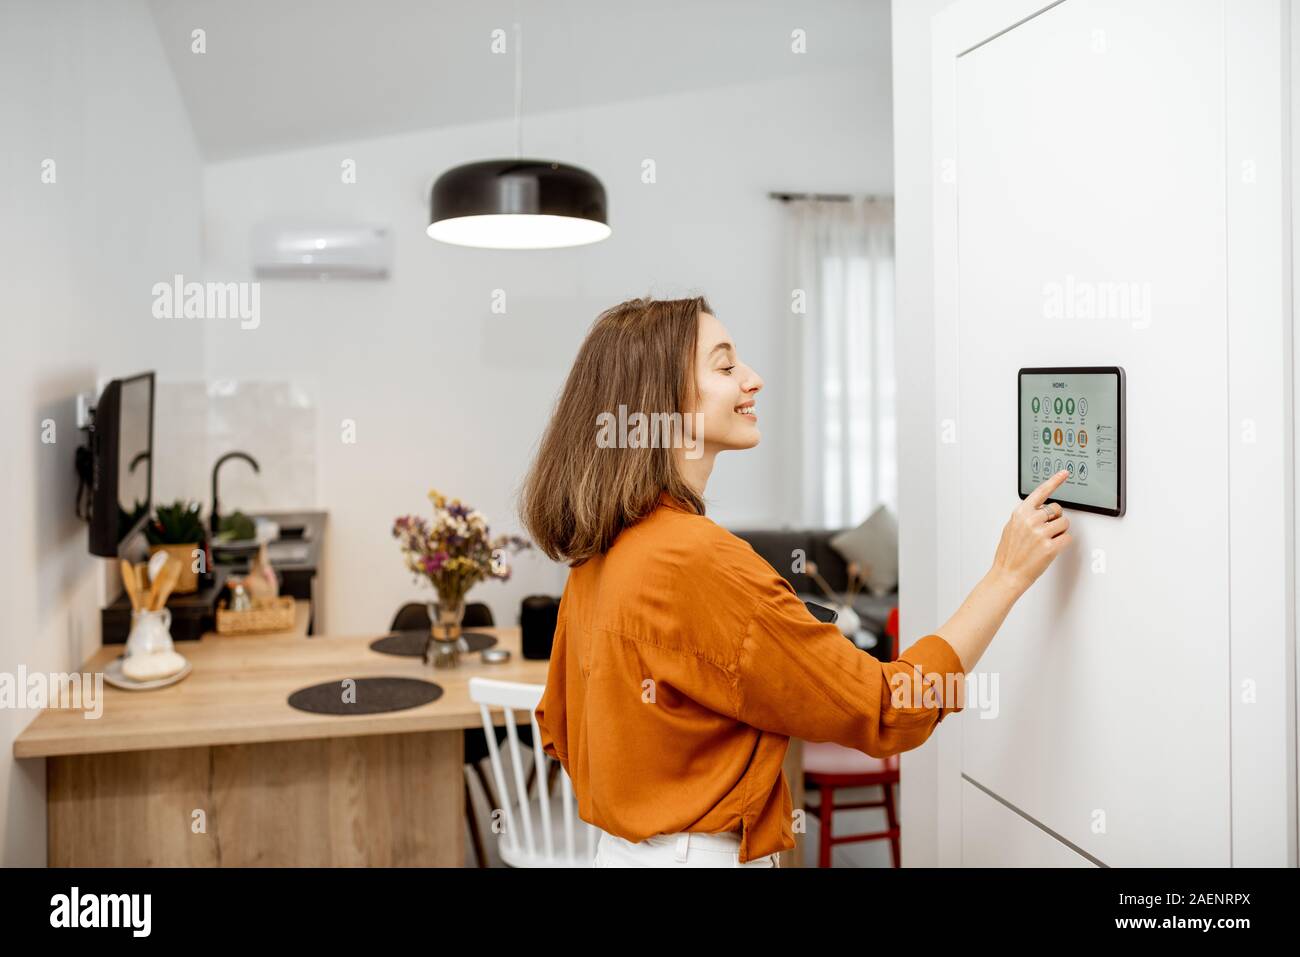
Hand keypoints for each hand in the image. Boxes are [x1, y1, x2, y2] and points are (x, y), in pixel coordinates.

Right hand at [989, 469, 1073, 594]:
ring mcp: (1041, 533)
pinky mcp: (1050, 547)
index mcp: (1021, 513)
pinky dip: (1063, 543)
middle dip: (1055, 518)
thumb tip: (1039, 510)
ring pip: (1064, 523)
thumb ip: (1025, 516)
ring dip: (1060, 531)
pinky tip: (1051, 548)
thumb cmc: (1009, 554)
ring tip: (1047, 541)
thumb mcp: (1011, 528)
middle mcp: (1031, 520)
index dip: (1054, 481)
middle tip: (1046, 530)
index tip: (1064, 473)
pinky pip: (1067, 538)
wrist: (1007, 574)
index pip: (1041, 492)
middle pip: (1057, 509)